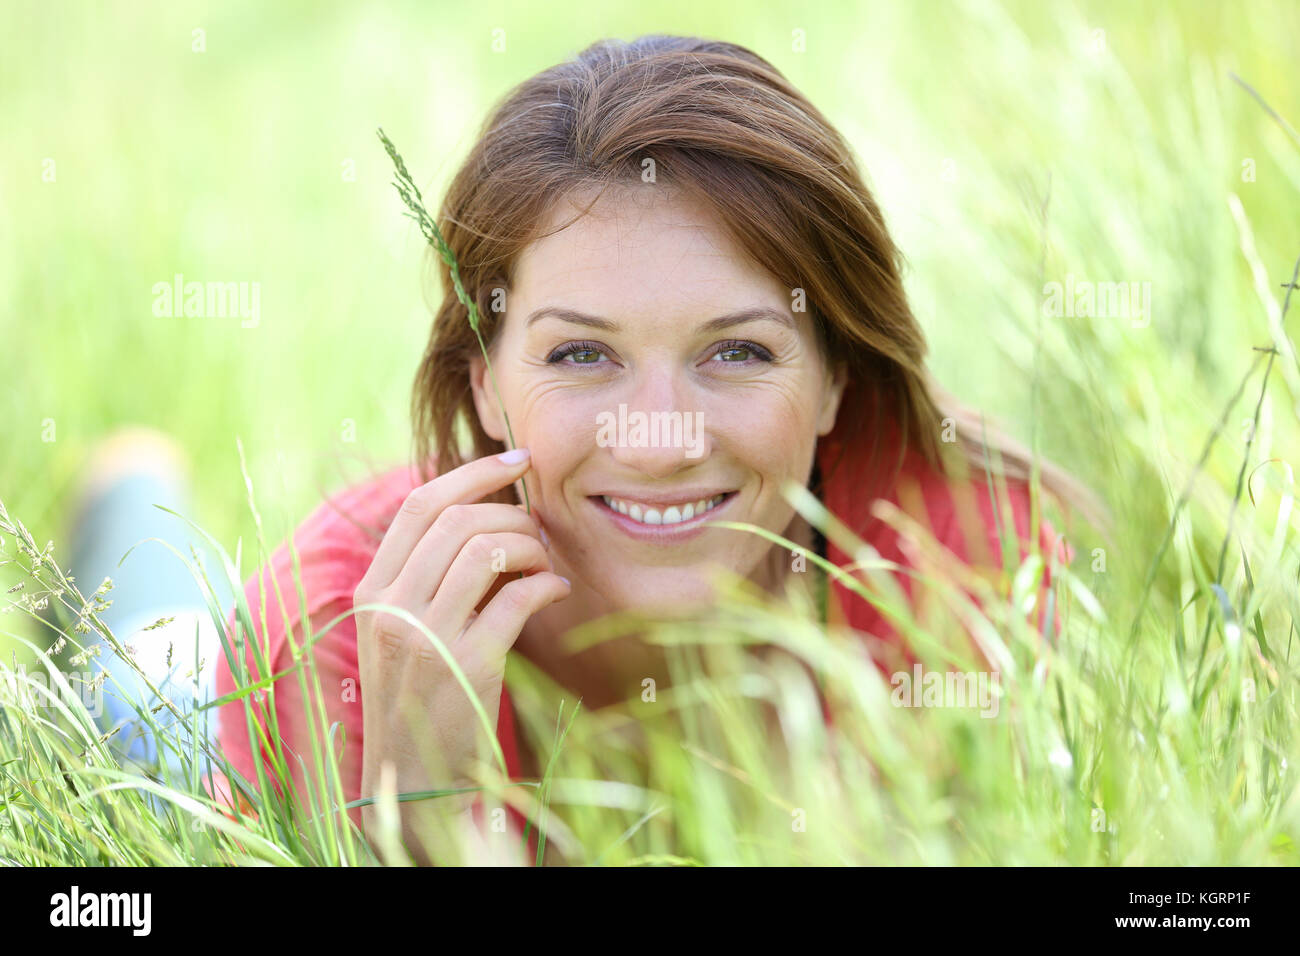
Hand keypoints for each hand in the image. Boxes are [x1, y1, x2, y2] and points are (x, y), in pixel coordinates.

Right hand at [353, 448, 568, 861]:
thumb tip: (480, 512)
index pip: (421, 504)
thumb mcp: (399, 629)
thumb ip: (424, 575)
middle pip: (460, 520)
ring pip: (488, 550)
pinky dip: (546, 583)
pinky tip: (555, 589)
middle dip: (512, 512)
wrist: (411, 776)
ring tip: (545, 561)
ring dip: (531, 546)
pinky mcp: (468, 665)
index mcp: (372, 590)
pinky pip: (518, 597)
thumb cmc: (418, 694)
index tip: (516, 459)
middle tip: (539, 527)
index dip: (473, 472)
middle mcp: (392, 606)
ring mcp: (427, 636)